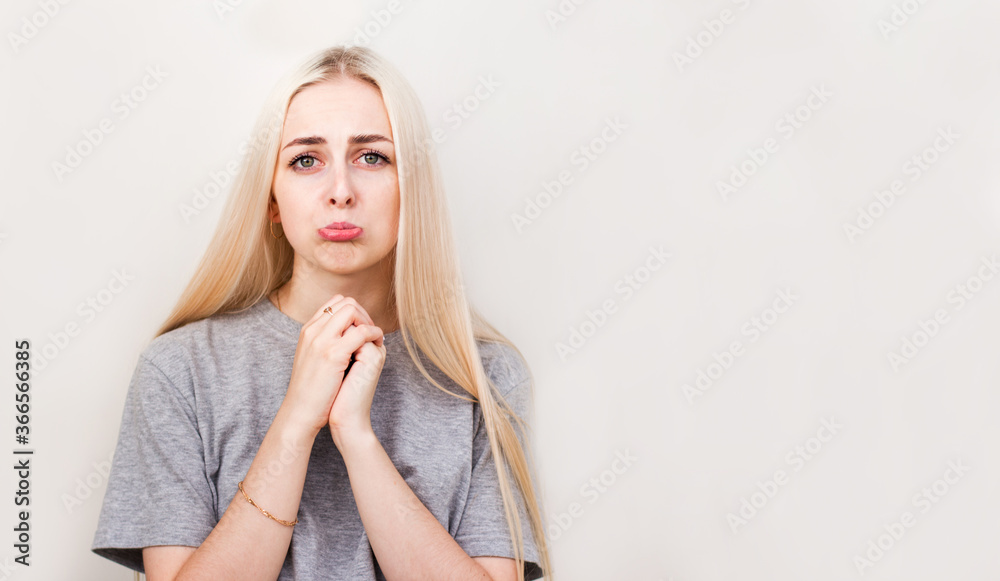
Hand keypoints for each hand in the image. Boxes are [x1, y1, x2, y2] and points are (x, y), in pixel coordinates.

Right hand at [279, 295, 384, 438]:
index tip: (361, 327)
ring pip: (351, 310)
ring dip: (369, 321)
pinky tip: (377, 344)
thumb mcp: (312, 359)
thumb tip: (344, 335)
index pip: (334, 303)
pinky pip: (361, 332)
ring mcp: (322, 340)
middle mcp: (312, 331)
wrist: (299, 412)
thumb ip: (323, 343)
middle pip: (345, 302)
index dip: (353, 312)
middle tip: (371, 332)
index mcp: (307, 331)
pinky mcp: (333, 354)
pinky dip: (374, 334)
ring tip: (374, 338)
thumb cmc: (309, 390)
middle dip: (363, 314)